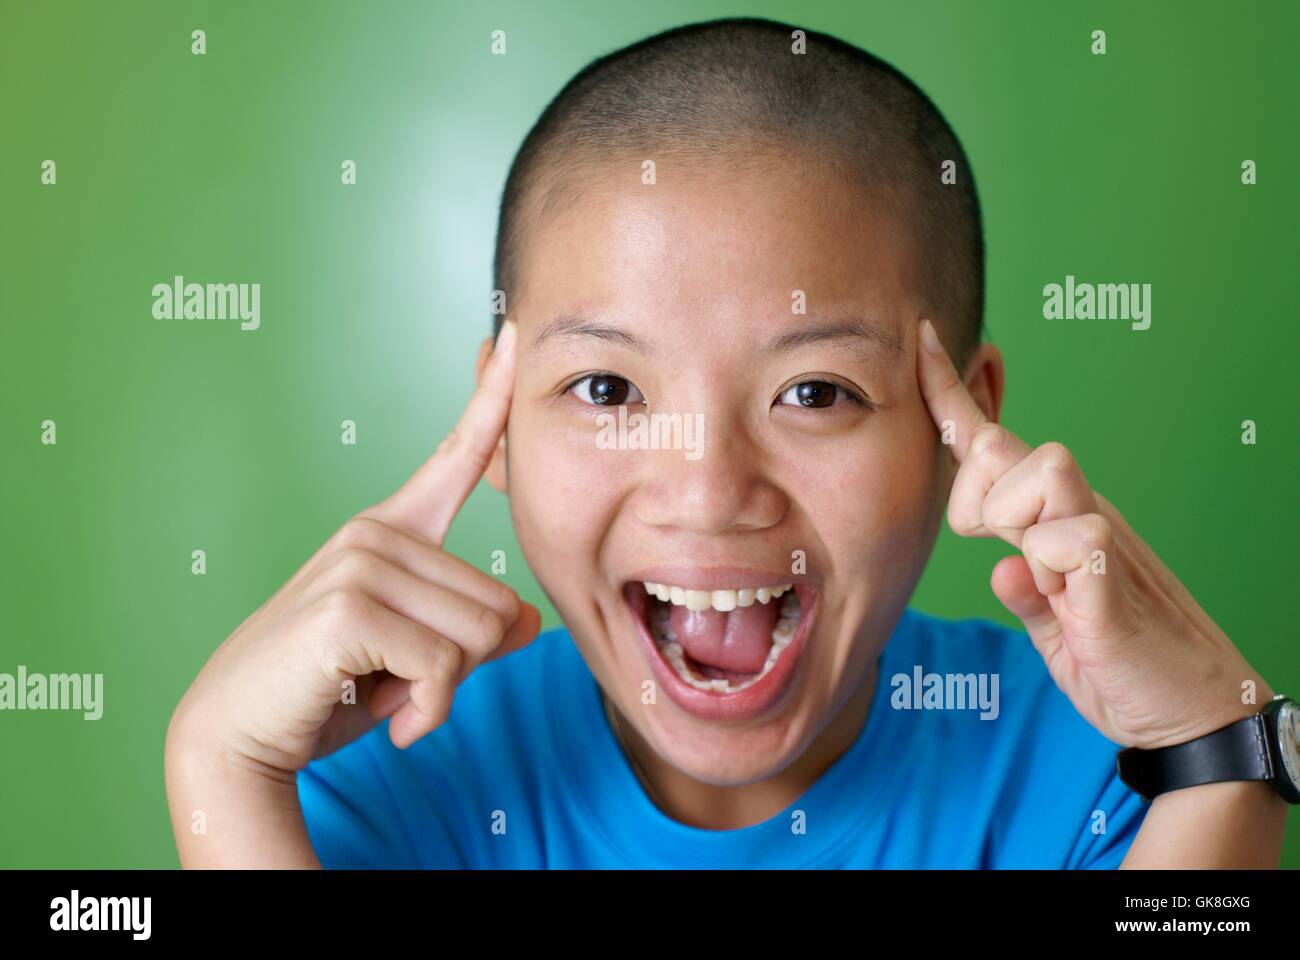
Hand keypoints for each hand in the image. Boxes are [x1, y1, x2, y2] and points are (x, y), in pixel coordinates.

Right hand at [169, 319, 539, 775]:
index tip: (512, 333)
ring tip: (389, 693)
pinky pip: (445, 668)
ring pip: (479, 636)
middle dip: (466, 665)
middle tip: (400, 679)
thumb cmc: (329, 687)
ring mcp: (360, 563)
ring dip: (446, 691)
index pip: (456, 454)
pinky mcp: (349, 608)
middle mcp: (377, 533)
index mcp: (393, 530)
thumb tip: (530, 622)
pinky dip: (429, 712)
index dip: (492, 396)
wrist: (237, 734)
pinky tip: (391, 720)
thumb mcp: (413, 653)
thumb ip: (470, 628)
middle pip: (498, 604)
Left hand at [916, 318, 1270, 748]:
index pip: (994, 447)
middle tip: (996, 551)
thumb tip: (1000, 567)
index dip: (954, 396)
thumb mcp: (1053, 628)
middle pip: (1002, 446)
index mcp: (1054, 522)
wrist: (1197, 716)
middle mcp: (1078, 514)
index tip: (923, 342)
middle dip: (973, 495)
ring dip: (1016, 520)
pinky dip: (1052, 568)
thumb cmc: (1124, 668)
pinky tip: (1067, 600)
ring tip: (1042, 580)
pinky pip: (1072, 537)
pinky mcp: (1113, 578)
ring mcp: (1100, 538)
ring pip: (1042, 467)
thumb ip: (1024, 593)